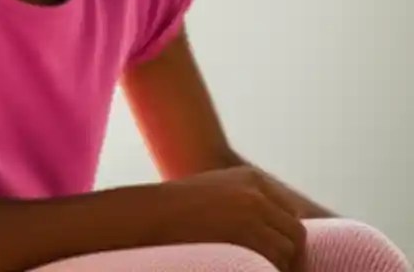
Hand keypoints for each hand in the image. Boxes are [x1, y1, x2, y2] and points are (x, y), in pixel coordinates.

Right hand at [150, 165, 306, 271]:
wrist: (147, 215)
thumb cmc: (170, 213)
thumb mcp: (213, 195)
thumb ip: (242, 206)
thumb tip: (268, 237)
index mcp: (250, 178)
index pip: (288, 213)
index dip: (283, 237)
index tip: (278, 256)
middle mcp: (257, 192)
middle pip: (294, 231)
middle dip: (287, 254)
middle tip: (275, 270)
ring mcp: (254, 211)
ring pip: (286, 250)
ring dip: (276, 265)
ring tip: (254, 269)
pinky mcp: (248, 233)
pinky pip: (273, 261)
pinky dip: (266, 270)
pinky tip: (247, 269)